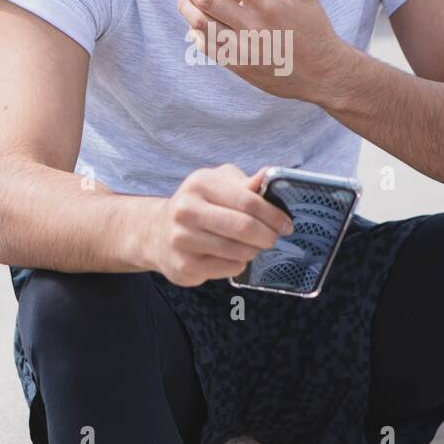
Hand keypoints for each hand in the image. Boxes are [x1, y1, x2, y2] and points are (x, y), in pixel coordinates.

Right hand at [151, 163, 293, 287]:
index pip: (248, 200)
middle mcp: (186, 210)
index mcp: (199, 184)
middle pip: (244, 227)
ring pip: (239, 251)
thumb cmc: (197, 205)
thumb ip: (244, 183)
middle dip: (268, 236)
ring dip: (254, 250)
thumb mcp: (218, 184)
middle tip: (274, 238)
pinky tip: (232, 256)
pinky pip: (229, 268)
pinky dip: (239, 263)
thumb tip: (268, 175)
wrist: (157, 233)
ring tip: (252, 245)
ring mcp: (182, 239)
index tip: (286, 224)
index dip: (273, 215)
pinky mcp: (184, 266)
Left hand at [172, 0, 345, 101]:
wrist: (323, 75)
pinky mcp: (240, 66)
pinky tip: (193, 22)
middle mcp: (254, 26)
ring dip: (185, 7)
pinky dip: (195, 32)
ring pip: (202, 25)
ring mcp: (244, 49)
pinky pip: (208, 48)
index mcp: (269, 4)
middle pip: (207, 0)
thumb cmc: (315, 30)